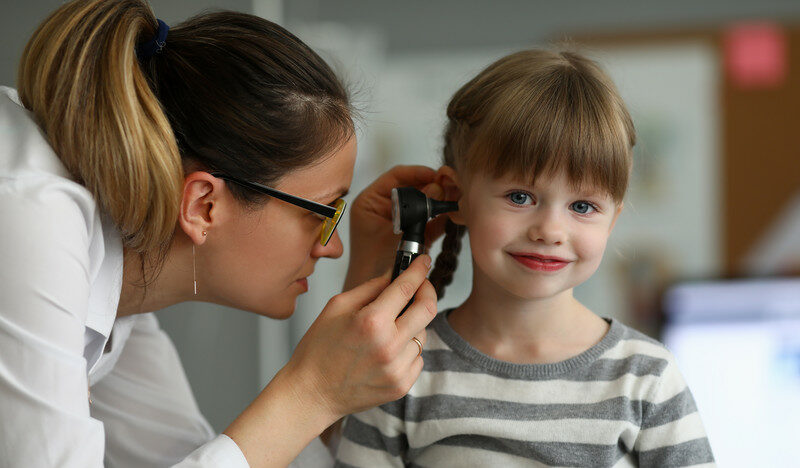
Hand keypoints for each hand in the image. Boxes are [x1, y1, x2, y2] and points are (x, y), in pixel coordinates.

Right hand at [286, 255, 436, 420]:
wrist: (311, 393)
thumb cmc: (319, 349)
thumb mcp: (337, 307)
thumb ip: (370, 288)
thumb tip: (394, 274)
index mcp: (371, 321)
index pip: (407, 287)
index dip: (419, 270)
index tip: (424, 262)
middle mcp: (389, 345)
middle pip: (428, 308)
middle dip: (427, 290)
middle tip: (420, 286)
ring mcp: (398, 368)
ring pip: (422, 334)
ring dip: (412, 324)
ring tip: (388, 328)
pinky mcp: (402, 385)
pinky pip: (418, 357)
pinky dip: (407, 349)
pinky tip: (386, 351)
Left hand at [345, 165, 445, 289]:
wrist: (376, 295)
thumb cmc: (373, 267)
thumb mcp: (395, 235)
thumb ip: (418, 213)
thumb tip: (437, 189)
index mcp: (370, 202)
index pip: (396, 176)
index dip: (418, 172)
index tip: (436, 174)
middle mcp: (383, 207)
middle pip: (411, 186)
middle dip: (432, 185)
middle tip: (450, 186)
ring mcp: (398, 219)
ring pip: (421, 201)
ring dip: (437, 199)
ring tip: (453, 196)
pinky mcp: (410, 231)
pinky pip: (426, 216)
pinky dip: (439, 214)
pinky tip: (450, 212)